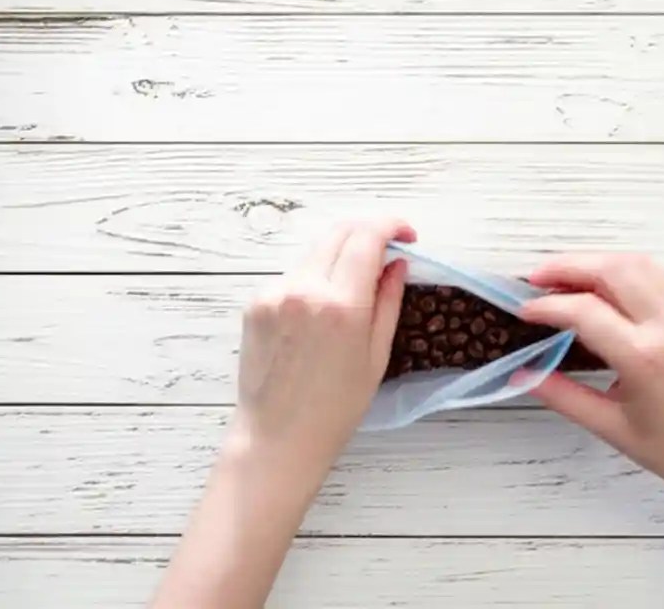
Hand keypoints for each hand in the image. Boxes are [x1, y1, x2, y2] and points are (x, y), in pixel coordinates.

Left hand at [233, 219, 415, 469]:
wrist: (277, 437)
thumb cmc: (336, 408)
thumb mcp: (376, 355)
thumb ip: (388, 301)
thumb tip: (396, 263)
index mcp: (341, 305)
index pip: (367, 236)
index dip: (391, 226)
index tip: (407, 235)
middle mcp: (304, 289)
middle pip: (340, 232)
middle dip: (368, 232)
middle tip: (388, 249)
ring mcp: (274, 293)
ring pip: (316, 253)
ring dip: (341, 257)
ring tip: (355, 290)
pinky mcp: (256, 303)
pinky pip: (293, 276)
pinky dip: (314, 280)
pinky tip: (321, 314)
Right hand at [519, 253, 663, 501]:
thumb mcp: (609, 426)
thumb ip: (562, 395)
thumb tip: (523, 374)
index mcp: (643, 358)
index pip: (583, 310)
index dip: (546, 305)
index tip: (525, 309)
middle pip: (611, 269)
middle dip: (568, 266)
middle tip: (539, 278)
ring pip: (638, 263)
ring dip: (598, 262)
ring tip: (569, 277)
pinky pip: (662, 276)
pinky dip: (629, 271)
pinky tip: (609, 285)